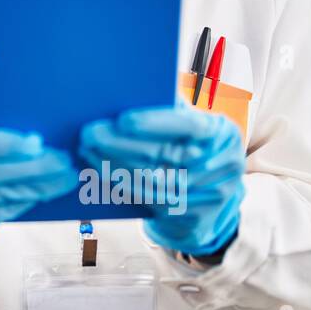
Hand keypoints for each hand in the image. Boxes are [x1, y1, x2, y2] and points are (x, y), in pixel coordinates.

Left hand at [79, 103, 245, 256]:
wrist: (212, 195)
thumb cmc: (192, 146)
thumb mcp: (190, 126)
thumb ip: (169, 110)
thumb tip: (125, 91)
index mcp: (222, 133)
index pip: (190, 125)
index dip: (156, 123)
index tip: (122, 120)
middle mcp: (223, 164)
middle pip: (165, 155)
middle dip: (121, 144)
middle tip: (89, 134)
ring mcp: (210, 195)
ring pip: (153, 181)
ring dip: (114, 165)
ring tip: (87, 151)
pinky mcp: (194, 218)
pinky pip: (150, 201)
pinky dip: (122, 185)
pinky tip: (101, 172)